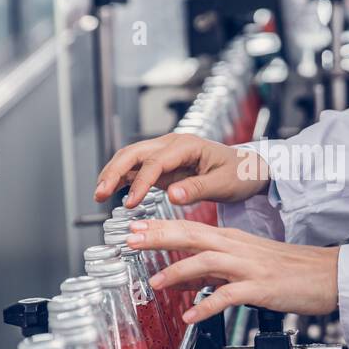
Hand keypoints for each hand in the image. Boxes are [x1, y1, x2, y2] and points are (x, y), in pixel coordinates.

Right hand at [94, 133, 269, 207]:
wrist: (249, 169)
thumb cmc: (240, 173)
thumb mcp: (223, 183)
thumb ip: (197, 188)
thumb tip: (172, 195)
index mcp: (186, 145)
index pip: (154, 162)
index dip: (140, 182)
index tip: (130, 203)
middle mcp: (172, 145)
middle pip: (134, 153)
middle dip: (114, 171)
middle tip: (100, 193)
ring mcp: (166, 154)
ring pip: (131, 158)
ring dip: (114, 173)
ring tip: (100, 194)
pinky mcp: (164, 165)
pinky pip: (138, 168)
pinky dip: (123, 179)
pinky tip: (112, 193)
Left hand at [127, 219, 339, 322]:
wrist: (329, 274)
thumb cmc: (293, 270)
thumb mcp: (249, 264)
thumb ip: (215, 270)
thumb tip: (182, 277)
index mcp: (235, 240)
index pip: (191, 228)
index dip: (160, 227)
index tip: (134, 229)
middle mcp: (238, 248)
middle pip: (192, 236)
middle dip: (158, 237)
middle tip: (130, 239)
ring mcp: (250, 266)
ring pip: (207, 262)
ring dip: (178, 271)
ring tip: (156, 282)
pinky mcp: (261, 287)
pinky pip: (228, 295)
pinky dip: (206, 306)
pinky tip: (191, 316)